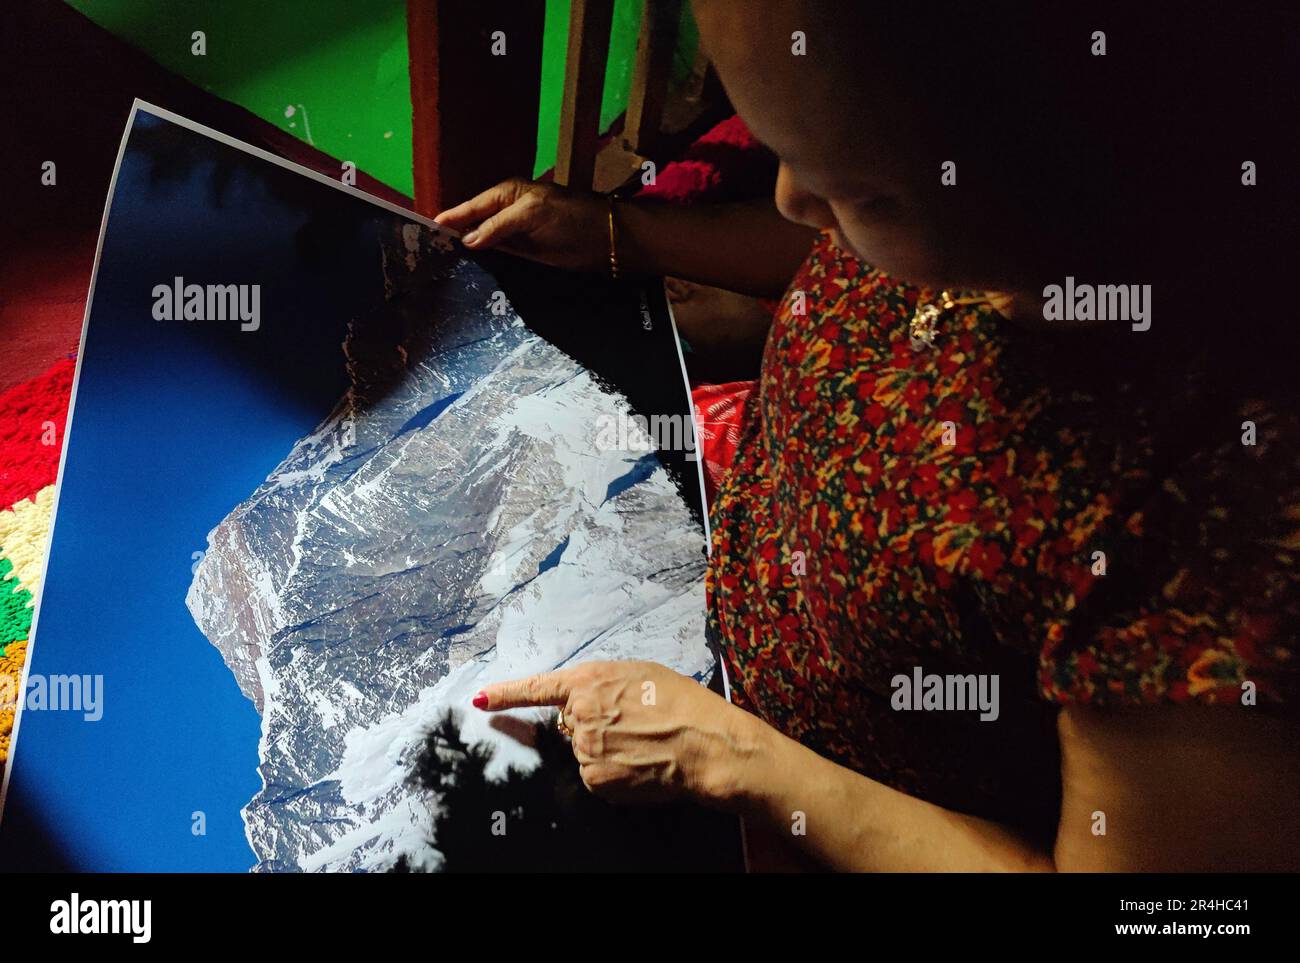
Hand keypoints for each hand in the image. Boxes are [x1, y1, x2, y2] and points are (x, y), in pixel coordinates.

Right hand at [435, 179, 607, 272]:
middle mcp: (506, 213)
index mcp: (506, 194)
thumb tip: (466, 241)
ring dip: (465, 252)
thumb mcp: (531, 214)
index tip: (424, 230)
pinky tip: (467, 273)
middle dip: (451, 235)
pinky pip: (497, 258)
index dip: (449, 218)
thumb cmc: (571, 217)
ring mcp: (514, 235)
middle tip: (423, 252)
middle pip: (472, 224)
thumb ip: (498, 226)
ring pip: (482, 243)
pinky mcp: (524, 255)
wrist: (607, 240)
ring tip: (436, 265)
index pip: (470, 206)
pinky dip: (482, 263)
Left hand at [474, 660, 758, 805]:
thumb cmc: (681, 702)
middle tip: (633, 724)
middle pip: (570, 723)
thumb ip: (603, 684)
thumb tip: (587, 702)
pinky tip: (640, 764)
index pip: (536, 688)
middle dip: (592, 724)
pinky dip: (614, 773)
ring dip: (606, 749)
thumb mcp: (640, 673)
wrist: (703, 743)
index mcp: (588, 680)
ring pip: (585, 750)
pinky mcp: (594, 778)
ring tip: (643, 744)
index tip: (479, 700)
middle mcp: (578, 714)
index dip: (505, 694)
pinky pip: (596, 775)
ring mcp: (584, 749)